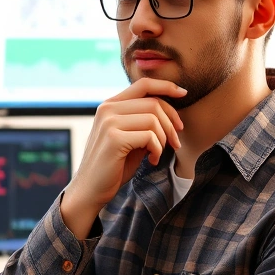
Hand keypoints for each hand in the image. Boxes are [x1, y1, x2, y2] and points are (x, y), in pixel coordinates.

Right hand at [60, 79, 184, 238]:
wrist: (90, 190)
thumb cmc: (113, 166)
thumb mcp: (129, 138)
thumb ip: (143, 123)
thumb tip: (170, 113)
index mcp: (110, 105)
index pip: (143, 85)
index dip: (166, 86)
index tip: (183, 94)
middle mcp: (107, 109)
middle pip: (153, 103)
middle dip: (171, 123)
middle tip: (175, 142)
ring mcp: (109, 122)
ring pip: (153, 119)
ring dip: (164, 139)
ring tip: (158, 154)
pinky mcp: (114, 138)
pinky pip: (149, 136)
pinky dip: (157, 150)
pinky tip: (152, 160)